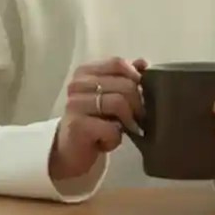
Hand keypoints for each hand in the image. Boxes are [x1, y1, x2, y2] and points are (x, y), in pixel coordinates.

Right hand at [49, 57, 147, 180]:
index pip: (117, 63)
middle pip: (124, 84)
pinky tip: (108, 142)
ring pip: (119, 103)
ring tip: (123, 130)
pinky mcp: (77, 126)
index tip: (140, 94)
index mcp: (85, 72)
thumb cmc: (95, 121)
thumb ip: (125, 77)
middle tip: (136, 118)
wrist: (71, 151)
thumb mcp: (110, 96)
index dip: (136, 78)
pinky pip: (111, 128)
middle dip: (137, 104)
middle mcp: (77, 84)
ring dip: (128, 121)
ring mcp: (75, 104)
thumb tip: (143, 63)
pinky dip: (116, 139)